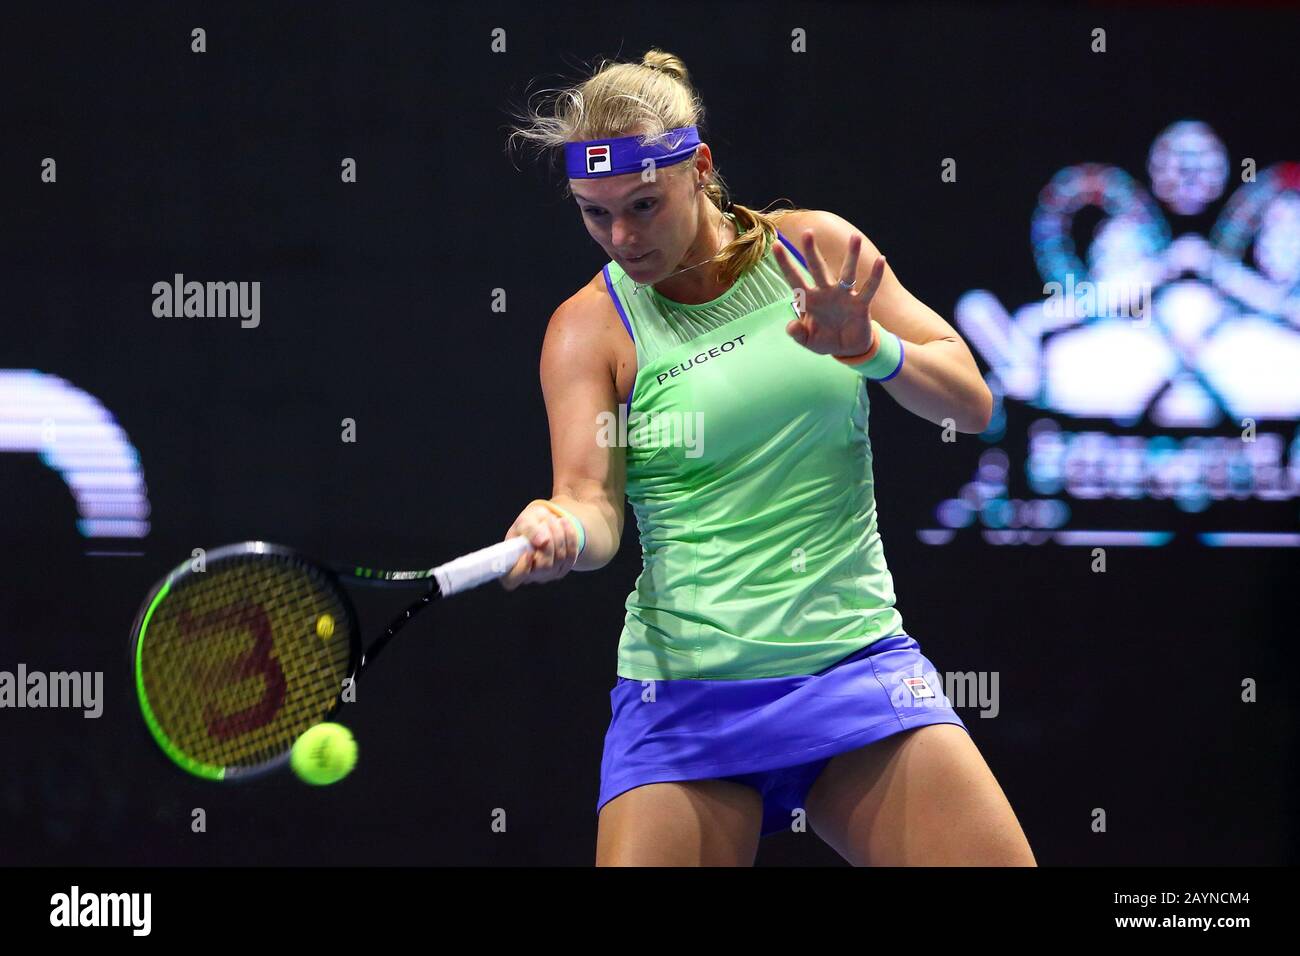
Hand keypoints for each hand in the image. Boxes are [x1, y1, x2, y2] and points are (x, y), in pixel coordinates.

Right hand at [500, 499, 579, 589]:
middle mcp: (529, 575)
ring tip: (553, 519)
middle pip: (544, 566)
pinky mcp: (563, 569)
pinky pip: (572, 555)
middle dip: (549, 542)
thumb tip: (542, 541)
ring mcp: (548, 574)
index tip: (528, 551)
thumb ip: (529, 530)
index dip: (521, 569)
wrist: (543, 522)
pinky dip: (570, 537)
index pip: (512, 579)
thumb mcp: (523, 521)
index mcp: (511, 565)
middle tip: (547, 521)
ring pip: (560, 559)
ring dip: (559, 535)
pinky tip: (565, 523)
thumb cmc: (528, 524)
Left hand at [772, 229, 886, 357]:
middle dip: (812, 252)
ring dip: (852, 255)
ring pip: (848, 272)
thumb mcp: (808, 341)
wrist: (847, 350)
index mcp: (810, 300)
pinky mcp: (860, 305)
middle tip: (807, 232)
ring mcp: (844, 297)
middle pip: (817, 269)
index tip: (776, 245)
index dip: (785, 263)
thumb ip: (797, 334)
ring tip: (856, 237)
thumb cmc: (824, 340)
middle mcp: (826, 293)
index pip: (794, 279)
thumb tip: (790, 326)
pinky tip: (881, 260)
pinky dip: (875, 275)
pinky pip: (869, 288)